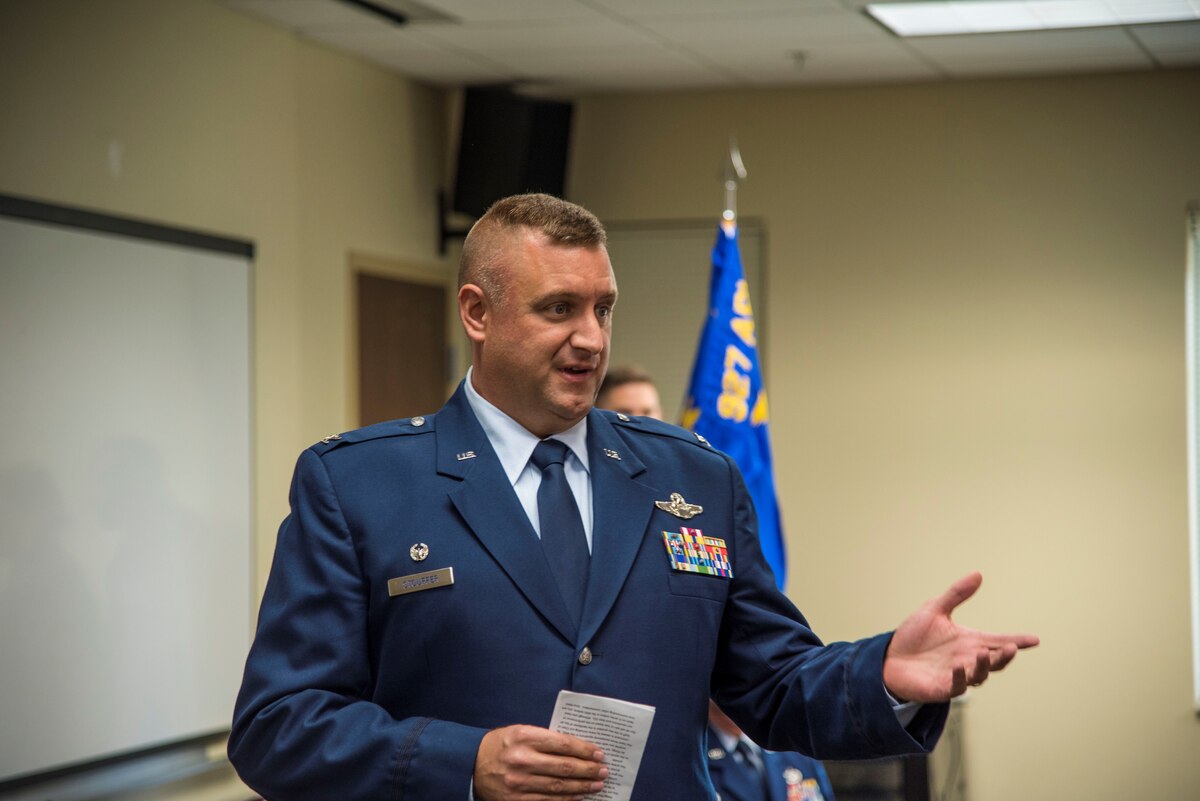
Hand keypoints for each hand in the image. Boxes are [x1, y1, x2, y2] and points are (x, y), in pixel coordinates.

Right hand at [474, 724, 607, 800]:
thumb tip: (577, 749)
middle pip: (564, 767)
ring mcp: (519, 782)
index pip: (563, 744)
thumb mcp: (520, 732)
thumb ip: (545, 739)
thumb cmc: (501, 745)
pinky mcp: (515, 800)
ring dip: (582, 787)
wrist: (471, 763)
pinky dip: (566, 800)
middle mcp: (522, 759)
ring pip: (558, 787)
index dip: (584, 749)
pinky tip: (578, 796)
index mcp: (524, 737)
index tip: (598, 753)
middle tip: (603, 770)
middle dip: (588, 769)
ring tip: (597, 784)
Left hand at [882, 572, 1038, 703]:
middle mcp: (968, 659)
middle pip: (995, 661)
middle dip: (1005, 656)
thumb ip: (956, 595)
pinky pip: (956, 686)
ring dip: (984, 665)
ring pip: (980, 675)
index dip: (1017, 640)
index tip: (1035, 639)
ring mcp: (957, 675)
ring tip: (984, 652)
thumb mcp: (935, 609)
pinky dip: (960, 677)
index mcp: (969, 641)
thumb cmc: (914, 636)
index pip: (998, 640)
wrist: (890, 658)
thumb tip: (978, 574)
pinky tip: (959, 666)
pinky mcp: (942, 688)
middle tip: (1012, 647)